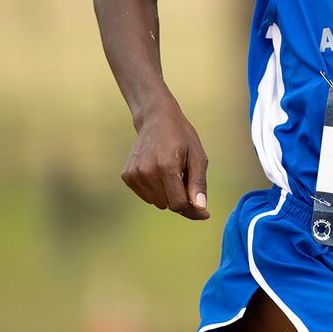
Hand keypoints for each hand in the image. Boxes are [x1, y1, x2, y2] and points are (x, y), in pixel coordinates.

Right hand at [120, 100, 209, 219]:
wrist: (156, 118)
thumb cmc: (181, 136)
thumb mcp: (198, 156)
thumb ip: (198, 184)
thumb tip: (201, 208)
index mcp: (167, 167)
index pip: (179, 204)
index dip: (193, 210)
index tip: (205, 213)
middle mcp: (147, 172)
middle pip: (169, 204)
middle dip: (182, 198)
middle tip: (186, 178)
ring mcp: (134, 174)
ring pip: (157, 202)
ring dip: (168, 194)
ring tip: (172, 172)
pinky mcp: (127, 176)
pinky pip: (147, 196)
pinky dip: (156, 190)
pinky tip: (159, 171)